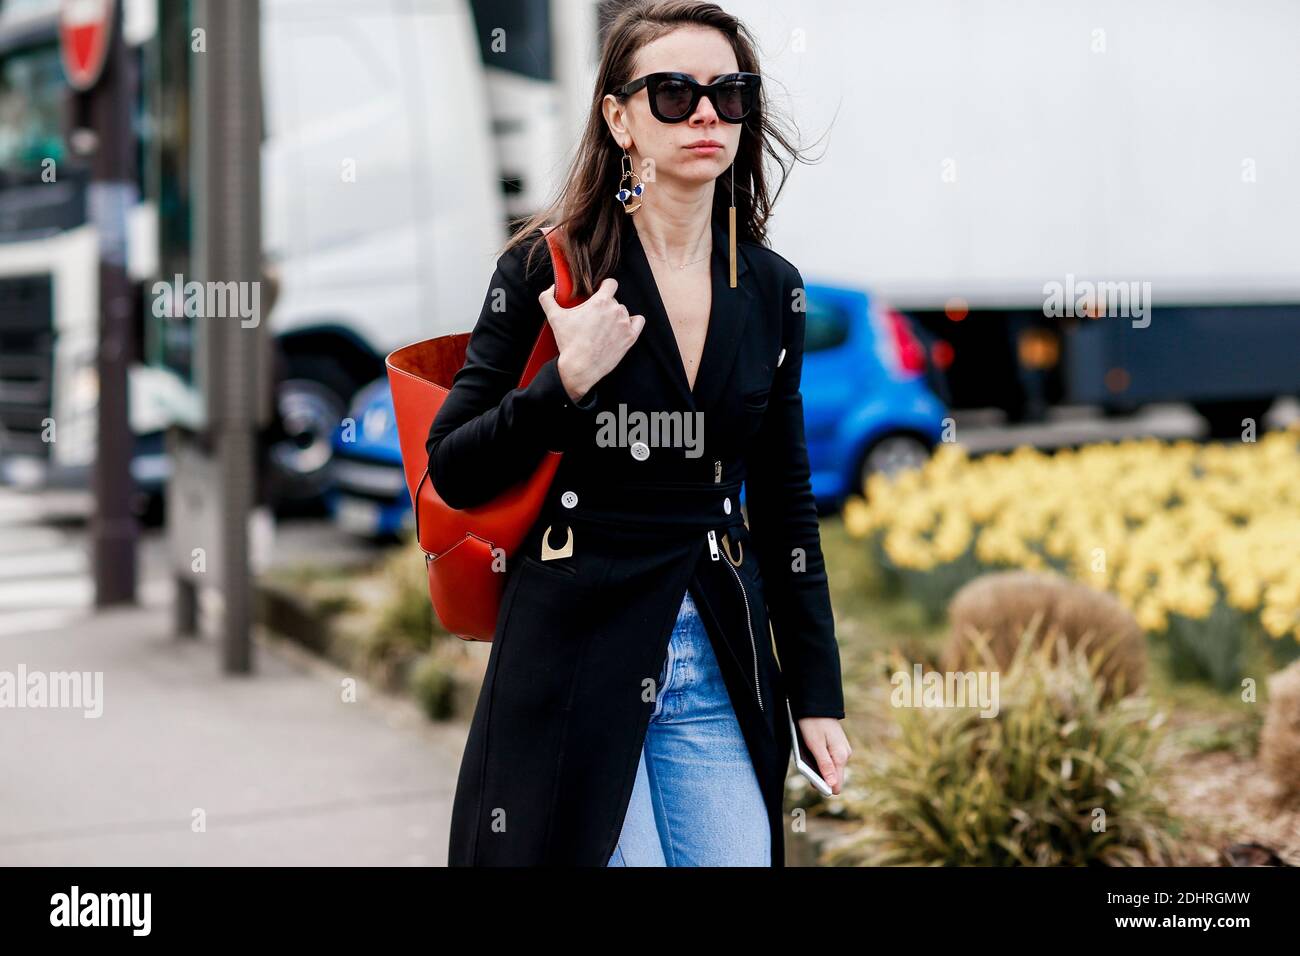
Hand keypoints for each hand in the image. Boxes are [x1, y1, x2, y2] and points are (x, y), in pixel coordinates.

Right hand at [539, 277, 644, 400]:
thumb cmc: (568, 343)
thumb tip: (550, 288)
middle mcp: (616, 310)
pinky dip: (632, 322)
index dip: (604, 287)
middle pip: (614, 300)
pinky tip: (622, 326)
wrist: (580, 368)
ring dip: (615, 316)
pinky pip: (638, 321)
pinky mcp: (630, 337)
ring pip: (623, 312)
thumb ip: (548, 298)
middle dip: (604, 306)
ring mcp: (625, 324)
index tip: (598, 294)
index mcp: (601, 302)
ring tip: (603, 327)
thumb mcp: (554, 318)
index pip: (610, 283)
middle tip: (593, 318)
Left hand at [797, 716, 851, 794]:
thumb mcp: (816, 745)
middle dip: (819, 775)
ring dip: (818, 766)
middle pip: (832, 777)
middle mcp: (845, 755)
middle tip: (807, 763)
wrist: (817, 703)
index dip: (823, 786)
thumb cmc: (813, 723)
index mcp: (841, 757)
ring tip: (808, 753)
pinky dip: (819, 758)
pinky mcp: (837, 746)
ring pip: (830, 768)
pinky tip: (811, 749)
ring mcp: (842, 750)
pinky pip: (829, 759)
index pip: (836, 784)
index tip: (811, 781)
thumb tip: (832, 786)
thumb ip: (825, 765)